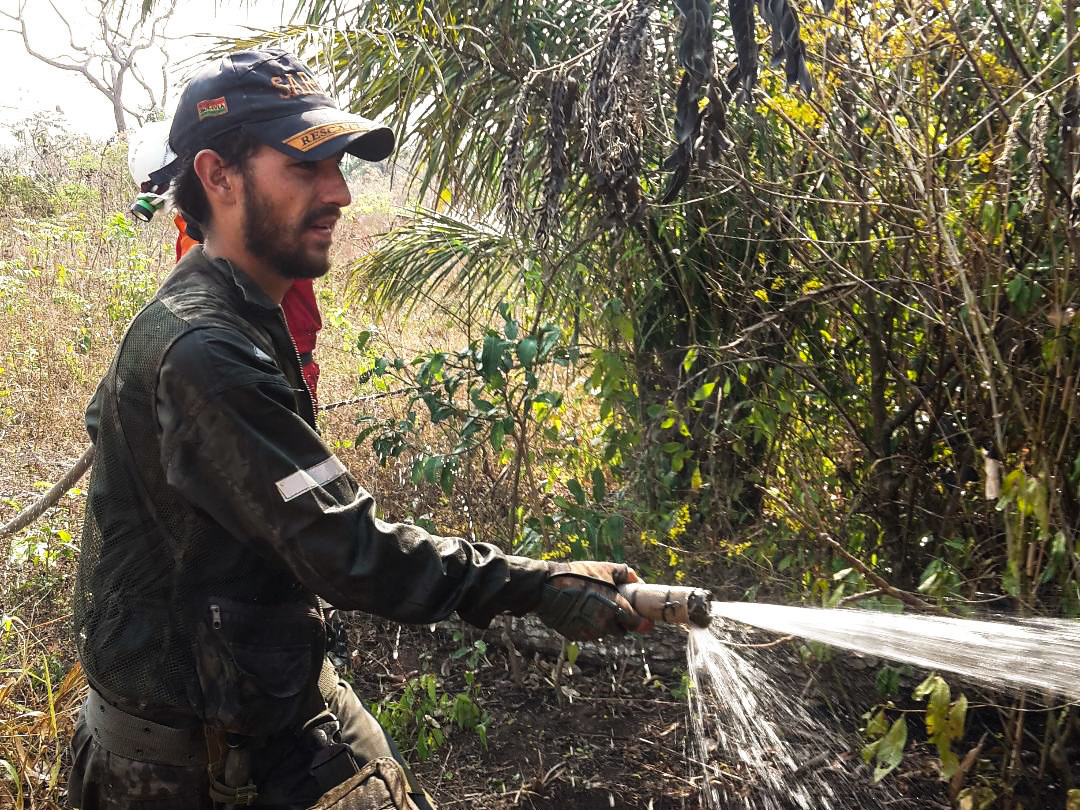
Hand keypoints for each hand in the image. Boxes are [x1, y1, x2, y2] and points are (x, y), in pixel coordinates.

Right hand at [535, 561, 653, 640]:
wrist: (547, 588)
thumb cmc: (578, 576)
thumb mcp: (603, 568)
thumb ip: (625, 574)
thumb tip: (637, 580)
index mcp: (615, 608)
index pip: (637, 624)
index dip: (641, 622)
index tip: (643, 620)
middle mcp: (605, 624)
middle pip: (621, 630)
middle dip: (620, 622)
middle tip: (613, 608)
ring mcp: (589, 632)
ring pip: (604, 632)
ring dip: (603, 623)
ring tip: (592, 606)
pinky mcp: (576, 636)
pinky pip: (588, 633)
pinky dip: (588, 626)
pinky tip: (580, 612)